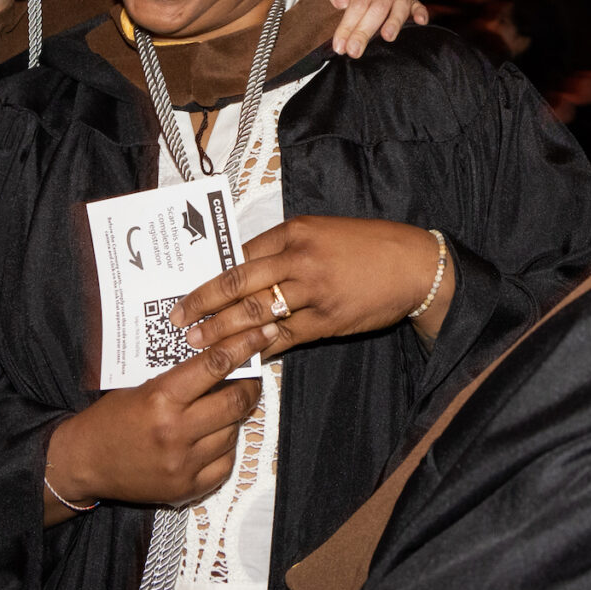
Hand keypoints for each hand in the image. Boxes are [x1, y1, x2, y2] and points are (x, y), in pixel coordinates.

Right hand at [42, 323, 273, 521]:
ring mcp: (183, 463)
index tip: (261, 335)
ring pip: (233, 432)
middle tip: (251, 376)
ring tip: (222, 408)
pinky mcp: (187, 488)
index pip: (214, 366)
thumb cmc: (110, 418)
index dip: (243, 346)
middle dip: (250, 385)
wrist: (84, 463)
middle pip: (234, 401)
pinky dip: (225, 447)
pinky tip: (213, 437)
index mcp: (160, 399)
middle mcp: (175, 432)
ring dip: (234, 417)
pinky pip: (225, 462)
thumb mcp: (138, 386)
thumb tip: (222, 359)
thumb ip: (178, 376)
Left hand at [175, 216, 451, 356]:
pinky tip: (241, 357)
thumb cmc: (366, 246)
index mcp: (294, 232)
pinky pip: (283, 337)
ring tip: (198, 342)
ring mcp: (312, 292)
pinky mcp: (326, 321)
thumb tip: (243, 268)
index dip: (211, 274)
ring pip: (255, 313)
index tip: (187, 288)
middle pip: (238, 283)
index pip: (240, 254)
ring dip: (222, 331)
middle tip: (177, 319)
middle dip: (202, 304)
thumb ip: (285, 247)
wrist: (413, 267)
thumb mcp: (322, 232)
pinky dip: (260, 348)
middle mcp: (299, 259)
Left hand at [313, 0, 428, 57]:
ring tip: (386, 38)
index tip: (339, 45)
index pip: (359, 1)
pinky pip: (417, 4)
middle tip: (353, 51)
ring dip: (393, 24)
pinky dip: (421, 12)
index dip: (349, 23)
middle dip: (365, 31)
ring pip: (400, 6)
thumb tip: (342, 1)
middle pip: (378, 7)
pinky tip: (421, 21)